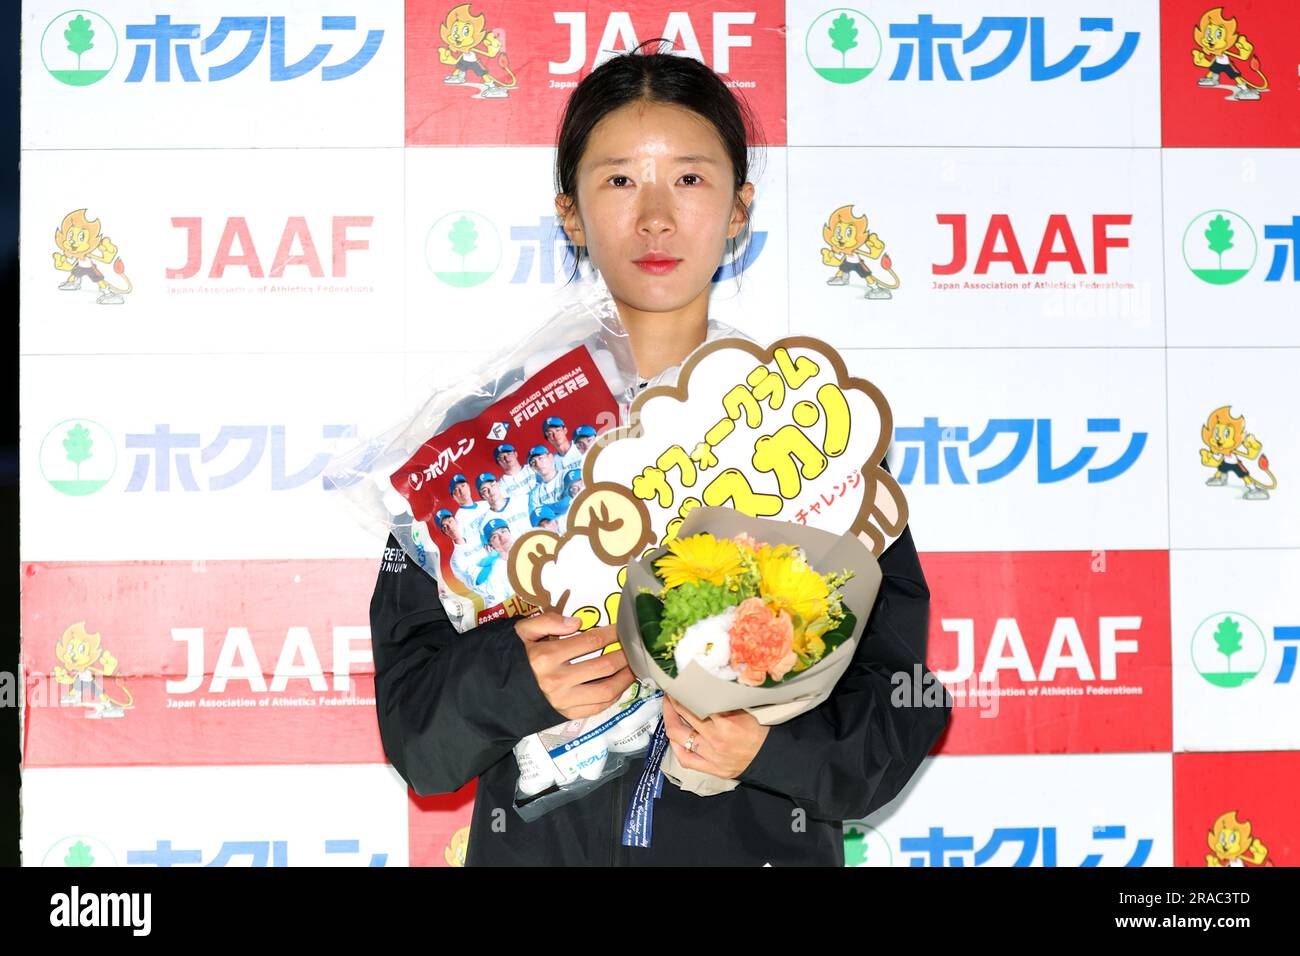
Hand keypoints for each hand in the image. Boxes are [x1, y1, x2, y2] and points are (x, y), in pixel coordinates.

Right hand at [515, 613, 634, 719]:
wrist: (496, 693)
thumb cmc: (512, 657)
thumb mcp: (522, 632)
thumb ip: (548, 621)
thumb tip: (577, 622)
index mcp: (546, 656)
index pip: (591, 641)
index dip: (612, 633)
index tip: (623, 628)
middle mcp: (557, 680)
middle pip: (604, 665)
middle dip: (624, 654)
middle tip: (633, 646)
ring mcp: (563, 701)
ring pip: (606, 690)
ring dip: (625, 677)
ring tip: (632, 666)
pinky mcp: (566, 714)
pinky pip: (597, 707)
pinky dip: (613, 695)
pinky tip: (619, 684)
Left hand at [661, 696, 769, 779]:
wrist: (766, 756)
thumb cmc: (756, 732)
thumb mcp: (741, 711)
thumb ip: (720, 704)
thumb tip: (702, 691)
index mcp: (726, 722)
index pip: (697, 703)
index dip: (685, 692)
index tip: (679, 685)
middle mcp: (715, 739)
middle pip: (685, 716)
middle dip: (673, 703)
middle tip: (670, 695)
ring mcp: (710, 755)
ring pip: (679, 736)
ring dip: (670, 720)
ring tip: (668, 711)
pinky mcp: (709, 768)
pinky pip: (685, 758)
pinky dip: (674, 746)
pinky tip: (672, 737)